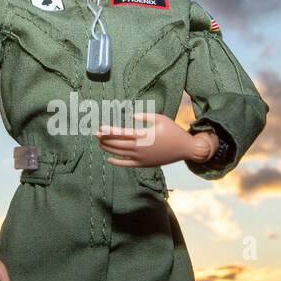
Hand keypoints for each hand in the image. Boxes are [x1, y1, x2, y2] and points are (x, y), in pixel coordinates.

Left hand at [97, 112, 213, 167]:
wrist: (185, 149)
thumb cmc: (173, 131)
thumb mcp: (161, 119)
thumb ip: (145, 116)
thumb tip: (132, 117)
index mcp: (143, 135)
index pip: (121, 133)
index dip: (109, 131)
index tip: (99, 128)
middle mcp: (140, 148)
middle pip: (117, 144)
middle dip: (104, 139)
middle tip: (95, 134)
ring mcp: (141, 158)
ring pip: (119, 154)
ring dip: (108, 149)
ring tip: (100, 143)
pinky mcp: (144, 164)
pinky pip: (127, 164)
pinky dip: (117, 162)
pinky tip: (109, 159)